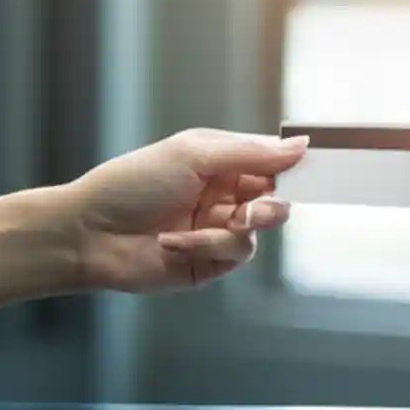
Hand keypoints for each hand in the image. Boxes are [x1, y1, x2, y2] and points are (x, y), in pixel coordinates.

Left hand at [44, 128, 307, 292]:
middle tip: (257, 207)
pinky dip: (208, 246)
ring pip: (259, 229)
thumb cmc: (132, 183)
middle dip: (272, 203)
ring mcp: (217, 230)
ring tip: (206, 227)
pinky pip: (234, 254)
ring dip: (235, 227)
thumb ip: (250, 152)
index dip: (294, 165)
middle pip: (274, 198)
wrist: (90, 232)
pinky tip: (174, 242)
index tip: (319, 166)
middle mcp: (223, 196)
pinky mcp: (208, 263)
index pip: (271, 161)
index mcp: (220, 163)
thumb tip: (300, 146)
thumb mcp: (194, 154)